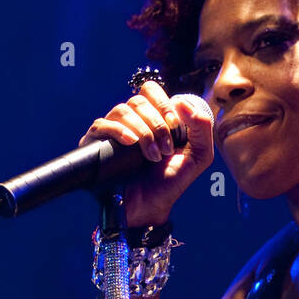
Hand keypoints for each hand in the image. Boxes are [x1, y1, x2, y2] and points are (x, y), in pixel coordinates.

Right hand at [78, 80, 213, 228]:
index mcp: (153, 117)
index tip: (175, 129)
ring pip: (122, 110)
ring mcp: (113, 131)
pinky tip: (131, 143)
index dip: (164, 105)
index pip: (152, 91)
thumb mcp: (199, 155)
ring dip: (143, 132)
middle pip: (139, 100)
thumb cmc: (171, 182)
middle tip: (165, 149)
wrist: (149, 207)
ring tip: (152, 156)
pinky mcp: (96, 143)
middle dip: (156, 123)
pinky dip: (119, 131)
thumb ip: (202, 127)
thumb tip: (181, 101)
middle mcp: (132, 120)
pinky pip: (102, 124)